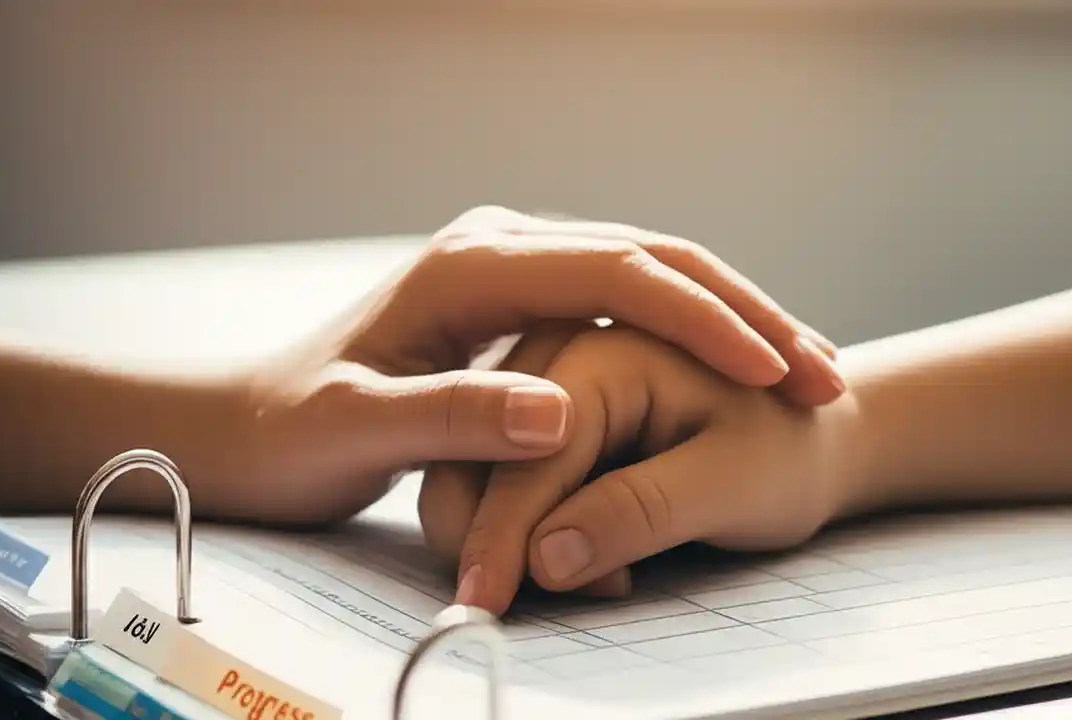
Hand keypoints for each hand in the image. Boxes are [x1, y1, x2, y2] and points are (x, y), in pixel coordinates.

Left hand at [226, 207, 842, 522]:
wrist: (248, 424)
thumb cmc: (294, 432)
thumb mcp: (358, 431)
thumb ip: (451, 418)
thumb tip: (557, 412)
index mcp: (472, 263)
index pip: (618, 271)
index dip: (705, 318)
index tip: (775, 367)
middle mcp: (502, 245)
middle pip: (655, 259)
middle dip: (747, 314)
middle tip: (824, 374)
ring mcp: (516, 266)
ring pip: (655, 274)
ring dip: (736, 320)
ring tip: (807, 371)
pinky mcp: (524, 299)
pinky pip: (635, 301)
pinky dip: (698, 330)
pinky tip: (742, 366)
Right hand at [418, 325, 862, 614]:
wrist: (817, 443)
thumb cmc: (789, 455)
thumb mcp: (730, 485)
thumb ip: (639, 513)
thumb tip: (543, 558)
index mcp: (607, 349)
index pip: (531, 452)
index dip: (501, 533)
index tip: (483, 603)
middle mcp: (567, 353)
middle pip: (489, 455)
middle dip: (499, 536)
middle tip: (552, 601)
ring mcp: (557, 387)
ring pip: (491, 473)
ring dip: (521, 539)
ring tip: (614, 579)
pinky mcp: (558, 425)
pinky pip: (517, 483)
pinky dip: (539, 532)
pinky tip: (606, 562)